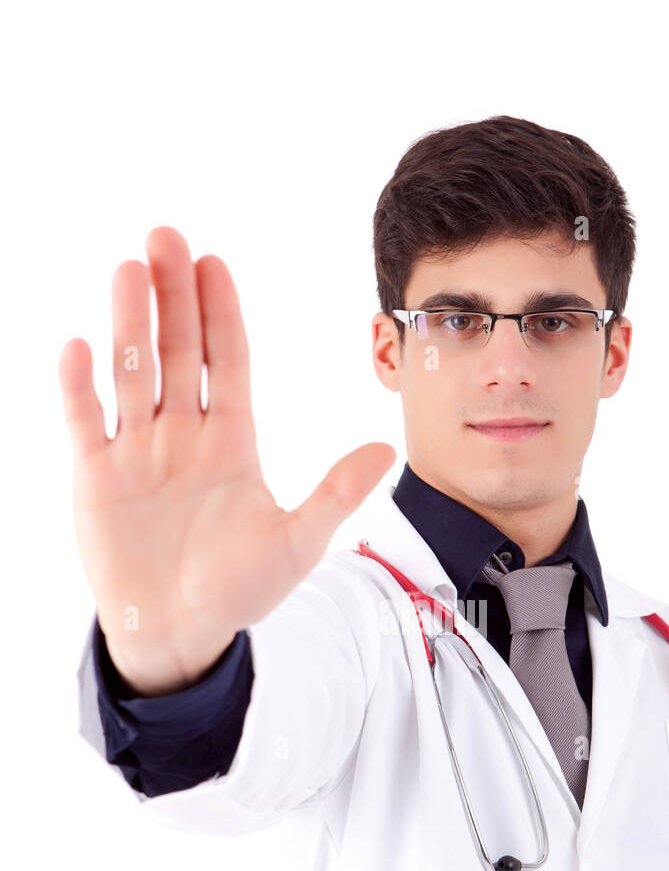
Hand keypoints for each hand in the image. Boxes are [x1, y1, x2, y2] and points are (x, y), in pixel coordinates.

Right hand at [60, 227, 394, 692]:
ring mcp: (138, 451)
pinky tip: (81, 347)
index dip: (221, 313)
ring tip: (128, 270)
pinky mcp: (98, 476)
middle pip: (177, 351)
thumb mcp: (297, 542)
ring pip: (132, 372)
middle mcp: (183, 434)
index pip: (228, 362)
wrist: (179, 633)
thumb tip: (385, 449)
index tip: (215, 263)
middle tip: (166, 238)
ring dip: (129, 323)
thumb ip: (336, 494)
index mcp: (232, 441)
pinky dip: (81, 387)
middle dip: (172, 296)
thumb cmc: (238, 590)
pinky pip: (86, 421)